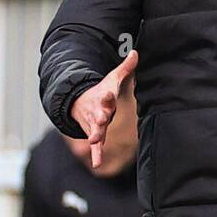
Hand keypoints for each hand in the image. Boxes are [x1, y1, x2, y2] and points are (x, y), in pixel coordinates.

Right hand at [70, 50, 137, 167]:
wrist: (79, 103)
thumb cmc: (102, 91)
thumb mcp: (113, 78)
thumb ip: (126, 67)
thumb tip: (136, 52)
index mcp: (104, 98)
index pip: (105, 95)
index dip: (107, 95)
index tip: (107, 93)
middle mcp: (97, 112)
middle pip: (98, 114)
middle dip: (99, 116)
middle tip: (101, 118)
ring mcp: (94, 124)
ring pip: (94, 130)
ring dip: (95, 135)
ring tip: (94, 140)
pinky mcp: (94, 134)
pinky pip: (95, 147)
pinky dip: (96, 155)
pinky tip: (97, 164)